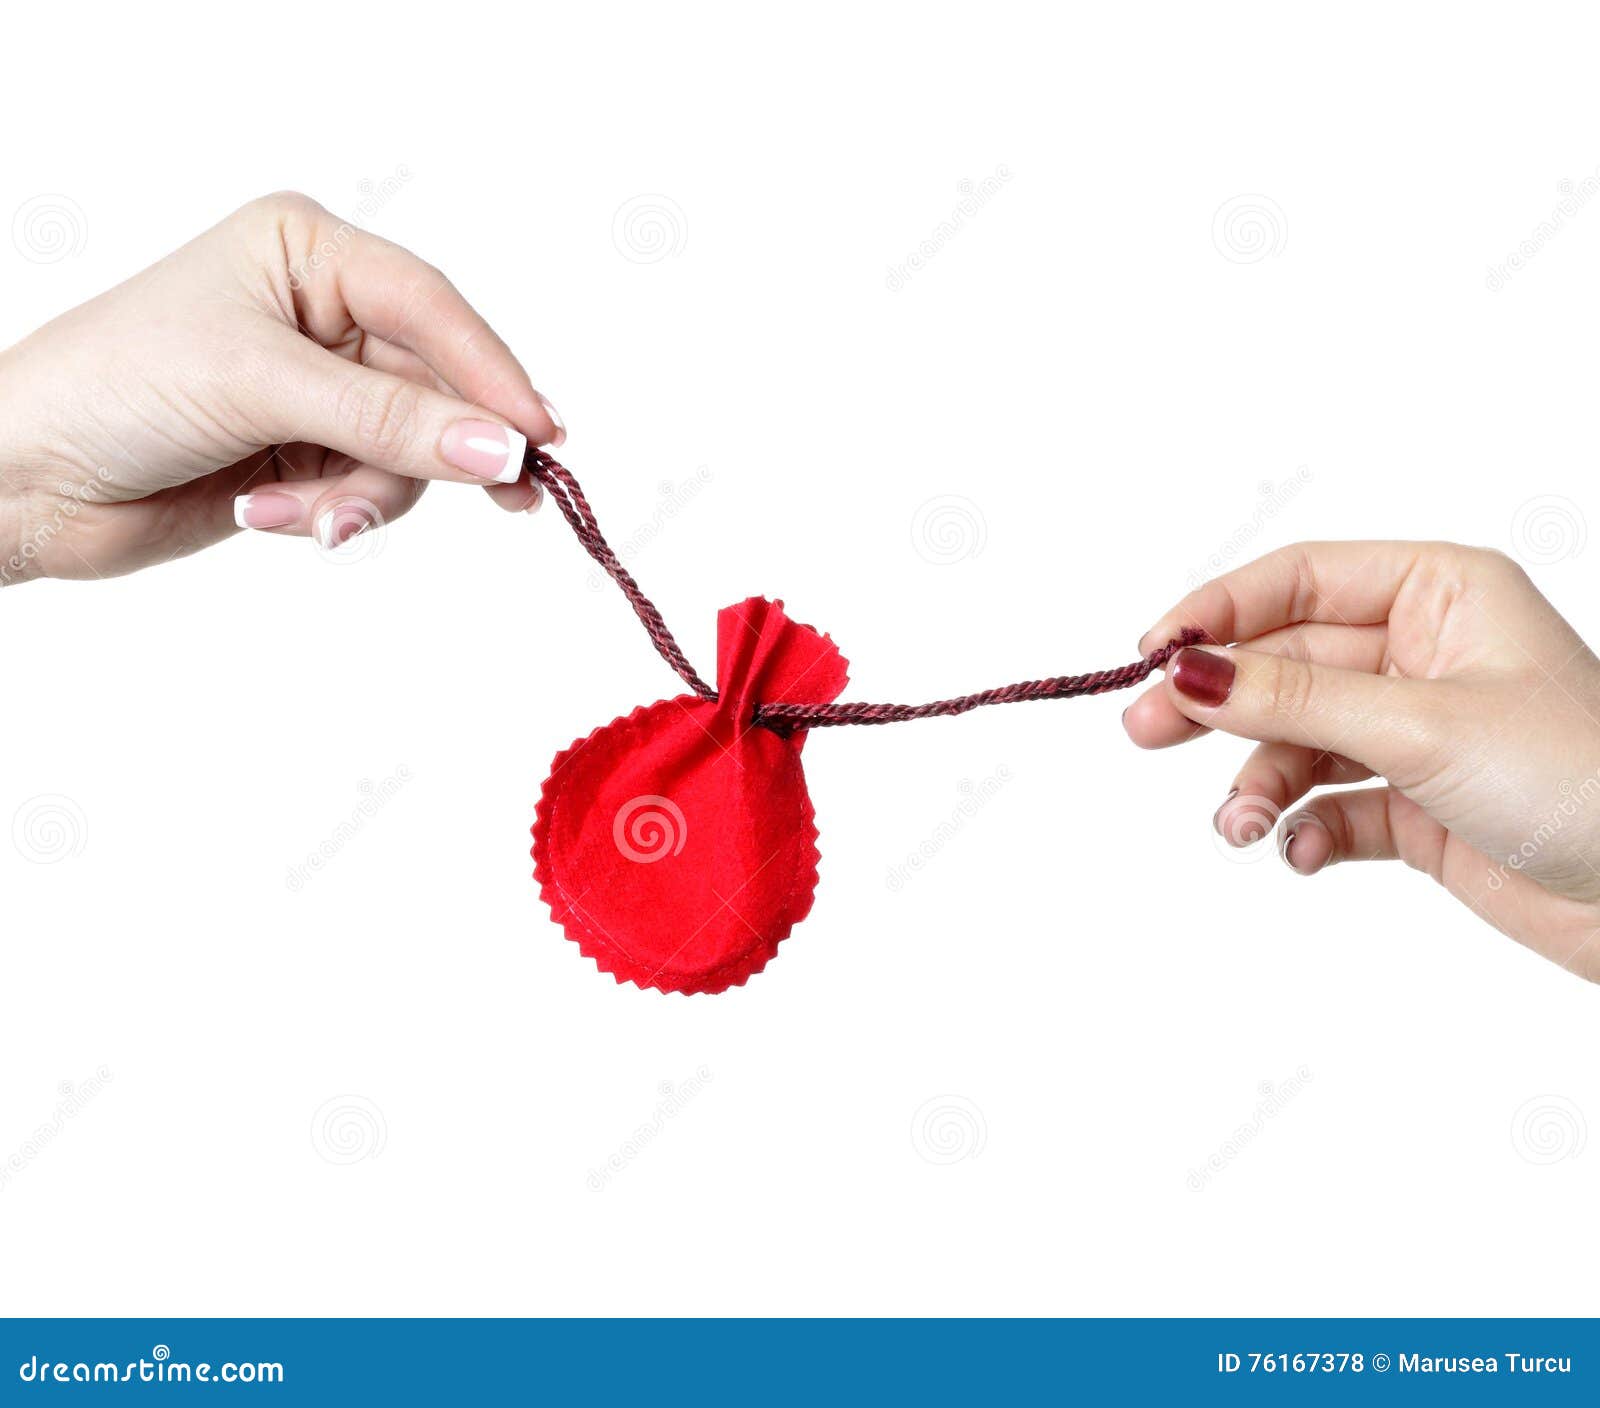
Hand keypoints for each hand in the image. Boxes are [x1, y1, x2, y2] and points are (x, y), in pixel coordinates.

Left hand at [0, 191, 561, 580]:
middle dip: (427, 454)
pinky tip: (267, 513)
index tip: (542, 436)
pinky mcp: (306, 452)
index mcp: (308, 254)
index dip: (492, 372)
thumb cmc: (116, 387)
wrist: (24, 478)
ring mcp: (316, 389)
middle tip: (504, 502)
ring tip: (308, 518)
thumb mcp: (262, 386)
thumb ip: (390, 421)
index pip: (431, 308)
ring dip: (365, 495)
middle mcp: (321, 315)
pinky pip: (369, 490)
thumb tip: (502, 448)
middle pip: (433, 389)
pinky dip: (329, 512)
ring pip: (408, 452)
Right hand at [1125, 541, 1599, 983]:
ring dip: (1260, 784)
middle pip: (1286, 664)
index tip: (1152, 653)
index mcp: (1442, 594)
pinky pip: (1334, 806)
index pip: (1300, 580)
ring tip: (1243, 827)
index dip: (1220, 612)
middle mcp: (1425, 654)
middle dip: (1220, 705)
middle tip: (1145, 732)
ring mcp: (1420, 732)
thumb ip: (1294, 699)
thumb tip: (1186, 671)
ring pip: (1301, 741)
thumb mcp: (1420, 726)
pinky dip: (1307, 829)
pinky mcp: (1422, 806)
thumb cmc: (1581, 780)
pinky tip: (1304, 852)